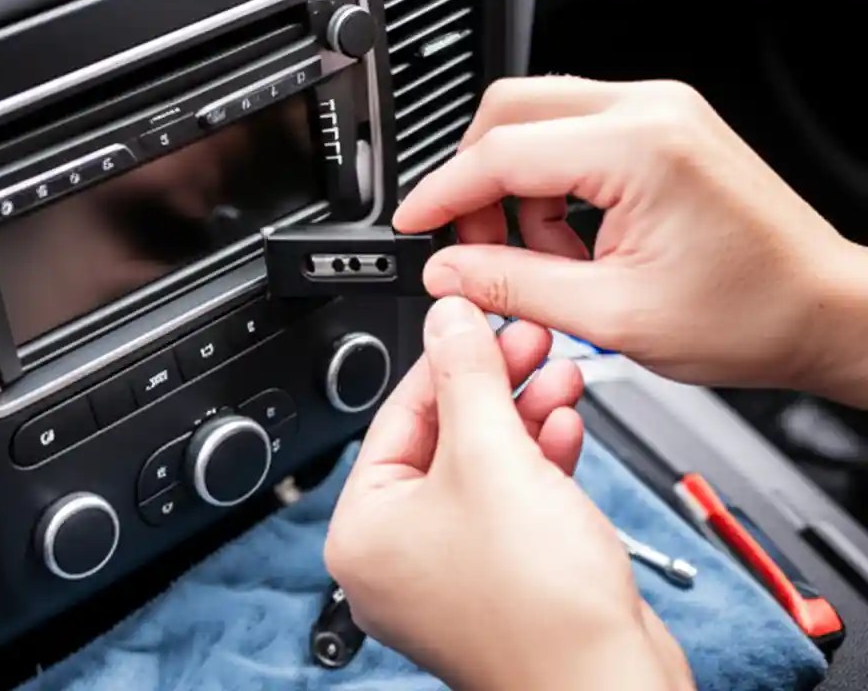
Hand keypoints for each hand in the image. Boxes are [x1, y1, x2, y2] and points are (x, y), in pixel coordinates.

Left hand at [324, 297, 691, 689]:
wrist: (608, 687)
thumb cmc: (537, 609)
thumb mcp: (494, 458)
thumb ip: (467, 377)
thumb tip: (448, 318)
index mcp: (363, 532)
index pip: (396, 417)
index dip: (445, 360)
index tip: (478, 320)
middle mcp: (397, 558)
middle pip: (442, 440)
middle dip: (493, 386)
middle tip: (528, 340)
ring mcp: (450, 575)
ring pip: (482, 469)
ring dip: (523, 417)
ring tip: (559, 375)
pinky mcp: (503, 583)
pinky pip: (511, 505)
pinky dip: (538, 464)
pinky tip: (565, 429)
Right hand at [394, 76, 867, 405]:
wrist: (821, 311)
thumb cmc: (749, 314)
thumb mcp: (611, 316)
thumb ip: (513, 286)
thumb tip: (446, 271)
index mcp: (639, 147)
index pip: (501, 153)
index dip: (442, 194)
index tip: (412, 227)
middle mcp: (649, 110)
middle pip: (509, 113)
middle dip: (475, 181)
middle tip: (474, 247)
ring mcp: (659, 112)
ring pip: (536, 121)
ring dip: (515, 187)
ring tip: (539, 259)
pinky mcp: (662, 128)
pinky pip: (573, 136)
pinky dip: (550, 185)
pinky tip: (569, 241)